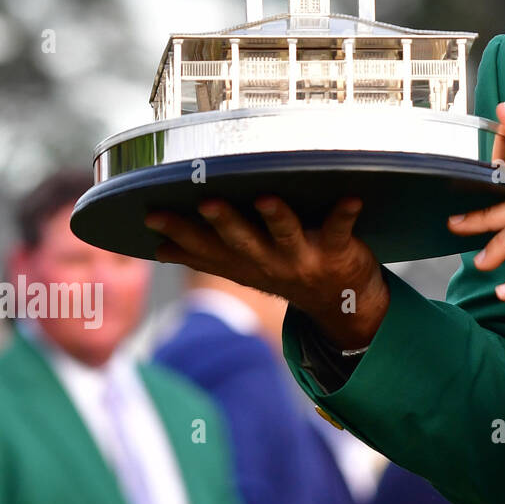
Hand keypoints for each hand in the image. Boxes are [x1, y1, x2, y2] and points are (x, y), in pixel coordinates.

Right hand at [144, 197, 387, 349]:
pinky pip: (340, 230)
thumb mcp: (243, 270)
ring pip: (285, 236)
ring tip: (266, 199)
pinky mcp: (337, 251)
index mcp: (244, 265)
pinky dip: (345, 215)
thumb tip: (159, 248)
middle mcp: (270, 263)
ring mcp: (304, 258)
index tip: (152, 214)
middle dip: (223, 223)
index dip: (179, 233)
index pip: (206, 250)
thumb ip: (207, 258)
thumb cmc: (286, 273)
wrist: (342, 304)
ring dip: (276, 217)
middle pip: (242, 243)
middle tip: (206, 203)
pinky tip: (352, 199)